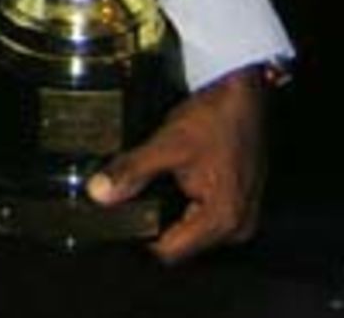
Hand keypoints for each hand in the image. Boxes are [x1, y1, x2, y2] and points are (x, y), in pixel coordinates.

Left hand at [86, 65, 266, 263]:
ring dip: (168, 207)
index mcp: (222, 221)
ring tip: (148, 180)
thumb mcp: (167, 144)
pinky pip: (204, 211)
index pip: (169, 251)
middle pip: (180, 241)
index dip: (138, 234)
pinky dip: (184, 198)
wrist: (245, 91)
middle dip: (153, 218)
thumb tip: (98, 194)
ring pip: (191, 226)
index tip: (116, 212)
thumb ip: (131, 172)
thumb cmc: (215, 117)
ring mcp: (240, 214)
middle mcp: (236, 226)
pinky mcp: (238, 199)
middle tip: (128, 191)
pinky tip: (170, 176)